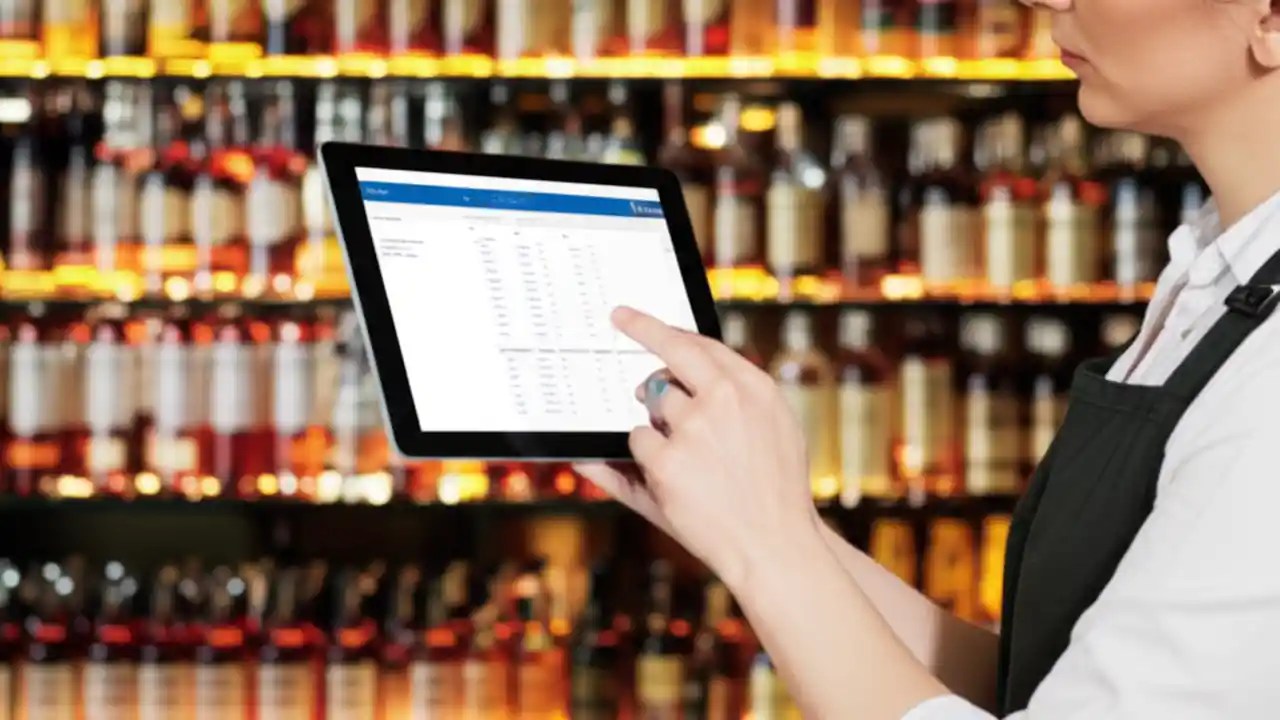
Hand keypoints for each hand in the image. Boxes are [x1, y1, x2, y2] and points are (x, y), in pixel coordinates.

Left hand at [576, 307, 822, 589]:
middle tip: (625, 334)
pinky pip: (637, 440)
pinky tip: (675, 478)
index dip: (661, 329)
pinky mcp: (666, 461)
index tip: (632, 317)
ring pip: (651, 404)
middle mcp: (724, 399)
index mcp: (755, 387)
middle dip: (643, 343)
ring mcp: (693, 429)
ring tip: (690, 459)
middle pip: (668, 360)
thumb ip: (737, 395)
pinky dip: (647, 457)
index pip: (699, 343)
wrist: (776, 545)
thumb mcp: (776, 430)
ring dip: (658, 424)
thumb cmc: (775, 490)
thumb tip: (691, 371)